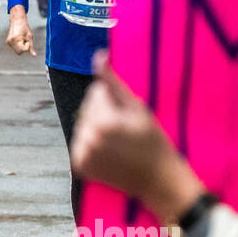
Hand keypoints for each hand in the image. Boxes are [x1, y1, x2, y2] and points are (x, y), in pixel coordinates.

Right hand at [6, 13, 34, 56]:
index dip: (27, 47)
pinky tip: (19, 39)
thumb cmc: (24, 27)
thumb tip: (34, 55)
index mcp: (15, 39)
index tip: (27, 40)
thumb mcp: (30, 36)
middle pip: (18, 53)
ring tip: (22, 39)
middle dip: (23, 48)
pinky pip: (15, 48)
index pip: (22, 50)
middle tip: (25, 40)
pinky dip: (18, 45)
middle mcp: (10, 41)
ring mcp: (8, 42)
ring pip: (16, 51)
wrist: (17, 20)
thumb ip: (31, 46)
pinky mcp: (8, 42)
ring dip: (21, 47)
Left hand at [71, 51, 205, 223]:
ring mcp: (81, 153)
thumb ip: (113, 82)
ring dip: (96, 126)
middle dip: (103, 111)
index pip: (96, 91)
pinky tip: (109, 149)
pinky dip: (91, 142)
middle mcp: (87, 137)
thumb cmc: (153, 141)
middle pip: (87, 107)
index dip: (114, 99)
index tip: (129, 114)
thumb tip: (98, 56)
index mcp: (102, 121)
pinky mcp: (79, 165)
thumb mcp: (137, 108)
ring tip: (118, 139)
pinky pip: (80, 141)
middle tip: (125, 128)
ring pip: (82, 123)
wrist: (158, 180)